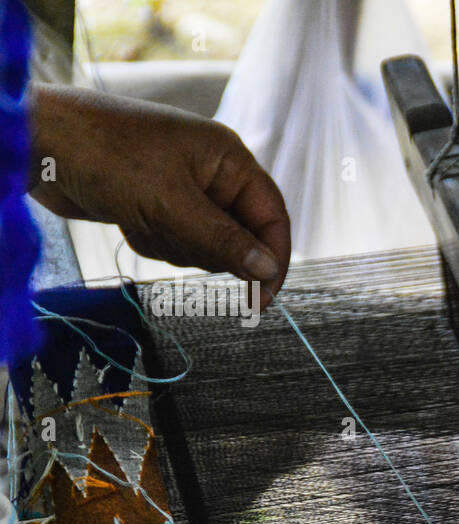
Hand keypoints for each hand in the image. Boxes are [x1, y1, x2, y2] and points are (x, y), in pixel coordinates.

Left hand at [27, 84, 289, 306]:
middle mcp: (213, 173)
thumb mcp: (172, 205)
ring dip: (176, 247)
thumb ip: (224, 242)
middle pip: (240, 236)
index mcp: (229, 160)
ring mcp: (184, 189)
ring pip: (206, 245)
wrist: (38, 142)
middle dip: (208, 250)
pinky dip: (155, 242)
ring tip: (143, 221)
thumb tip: (268, 270)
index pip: (272, 216)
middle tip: (173, 238)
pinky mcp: (157, 204)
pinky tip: (129, 221)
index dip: (273, 259)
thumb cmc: (106, 155)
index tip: (263, 300)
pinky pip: (176, 242)